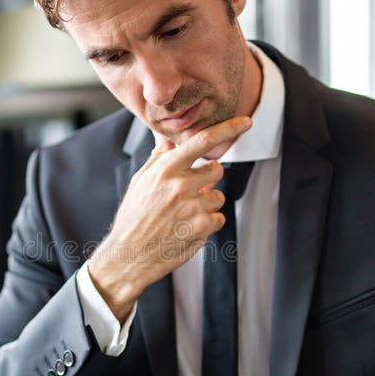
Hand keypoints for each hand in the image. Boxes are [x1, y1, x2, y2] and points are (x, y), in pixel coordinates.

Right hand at [88, 115, 251, 320]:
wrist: (129, 253)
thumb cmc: (134, 216)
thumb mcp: (140, 181)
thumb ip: (159, 157)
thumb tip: (166, 136)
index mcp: (165, 169)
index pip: (202, 141)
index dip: (228, 129)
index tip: (245, 121)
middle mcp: (180, 185)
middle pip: (216, 170)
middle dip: (208, 179)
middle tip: (190, 191)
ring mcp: (192, 207)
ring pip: (217, 196)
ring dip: (206, 204)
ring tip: (183, 214)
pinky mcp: (201, 228)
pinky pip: (218, 218)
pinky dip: (208, 224)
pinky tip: (187, 228)